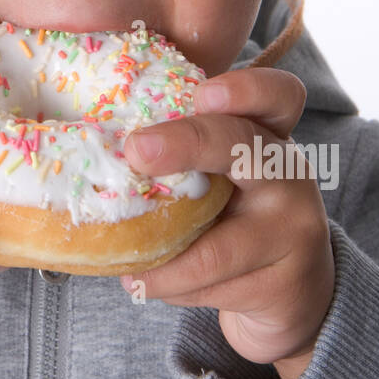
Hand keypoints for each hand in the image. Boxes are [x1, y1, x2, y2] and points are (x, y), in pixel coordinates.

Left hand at [119, 68, 334, 378]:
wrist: (290, 288)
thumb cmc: (232, 212)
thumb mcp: (217, 170)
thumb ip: (175, 144)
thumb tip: (83, 134)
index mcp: (267, 132)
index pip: (276, 95)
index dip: (245, 89)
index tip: (202, 94)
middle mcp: (288, 172)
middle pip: (244, 147)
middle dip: (187, 144)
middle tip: (136, 151)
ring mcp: (295, 229)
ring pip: (217, 246)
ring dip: (160, 256)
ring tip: (125, 260)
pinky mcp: (286, 283)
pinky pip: (212, 285)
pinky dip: (171, 286)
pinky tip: (150, 281)